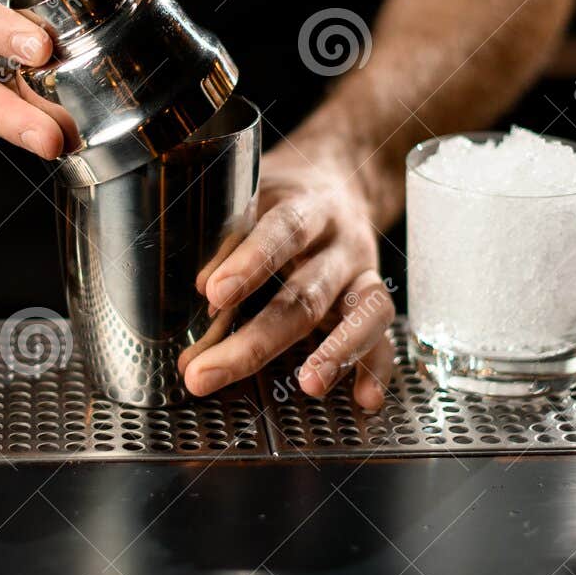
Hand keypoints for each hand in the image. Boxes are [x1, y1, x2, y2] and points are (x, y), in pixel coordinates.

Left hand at [180, 143, 395, 410]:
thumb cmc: (284, 194)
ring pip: (361, 314)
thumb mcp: (252, 194)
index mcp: (306, 206)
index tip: (213, 292)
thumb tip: (190, 293)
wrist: (346, 175)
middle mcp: (340, 242)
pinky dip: (377, 369)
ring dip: (337, 352)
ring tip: (309, 384)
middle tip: (208, 372)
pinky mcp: (376, 301)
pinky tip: (364, 399)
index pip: (282, 231)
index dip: (250, 261)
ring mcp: (363, 273)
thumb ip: (225, 236)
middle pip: (306, 294)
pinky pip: (385, 338)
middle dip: (258, 339)